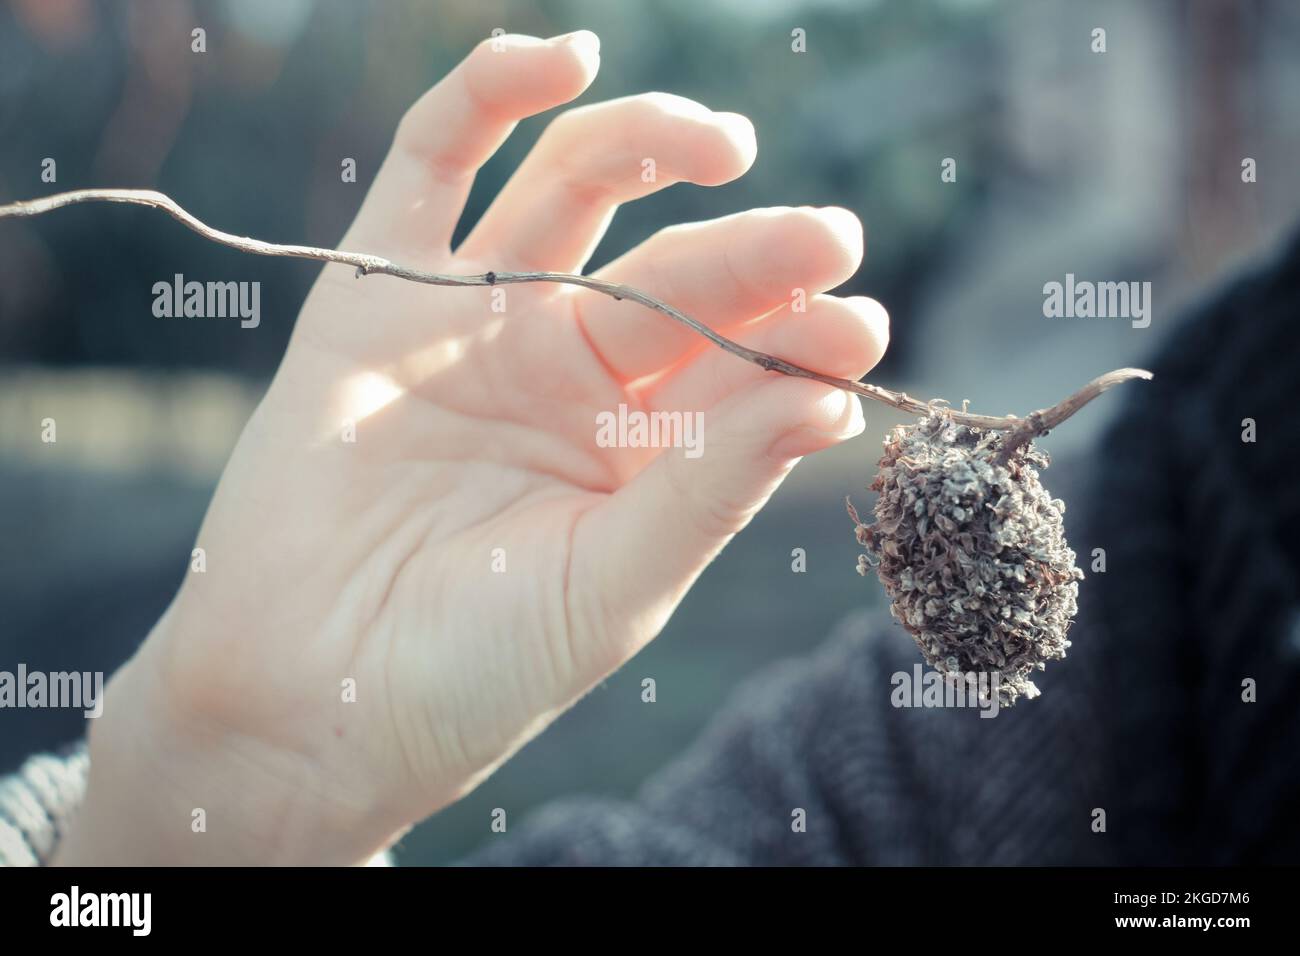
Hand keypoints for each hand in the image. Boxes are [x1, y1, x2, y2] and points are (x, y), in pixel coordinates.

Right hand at [55, 31, 887, 864]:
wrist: (306, 706)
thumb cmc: (469, 672)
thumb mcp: (610, 589)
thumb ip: (709, 488)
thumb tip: (831, 399)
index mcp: (638, 447)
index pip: (739, 362)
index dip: (801, 336)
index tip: (861, 330)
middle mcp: (567, 372)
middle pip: (676, 275)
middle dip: (755, 253)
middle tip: (829, 241)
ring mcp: (474, 323)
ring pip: (574, 191)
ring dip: (649, 143)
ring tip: (724, 146)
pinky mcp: (375, 292)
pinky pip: (432, 165)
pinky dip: (488, 98)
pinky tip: (560, 61)